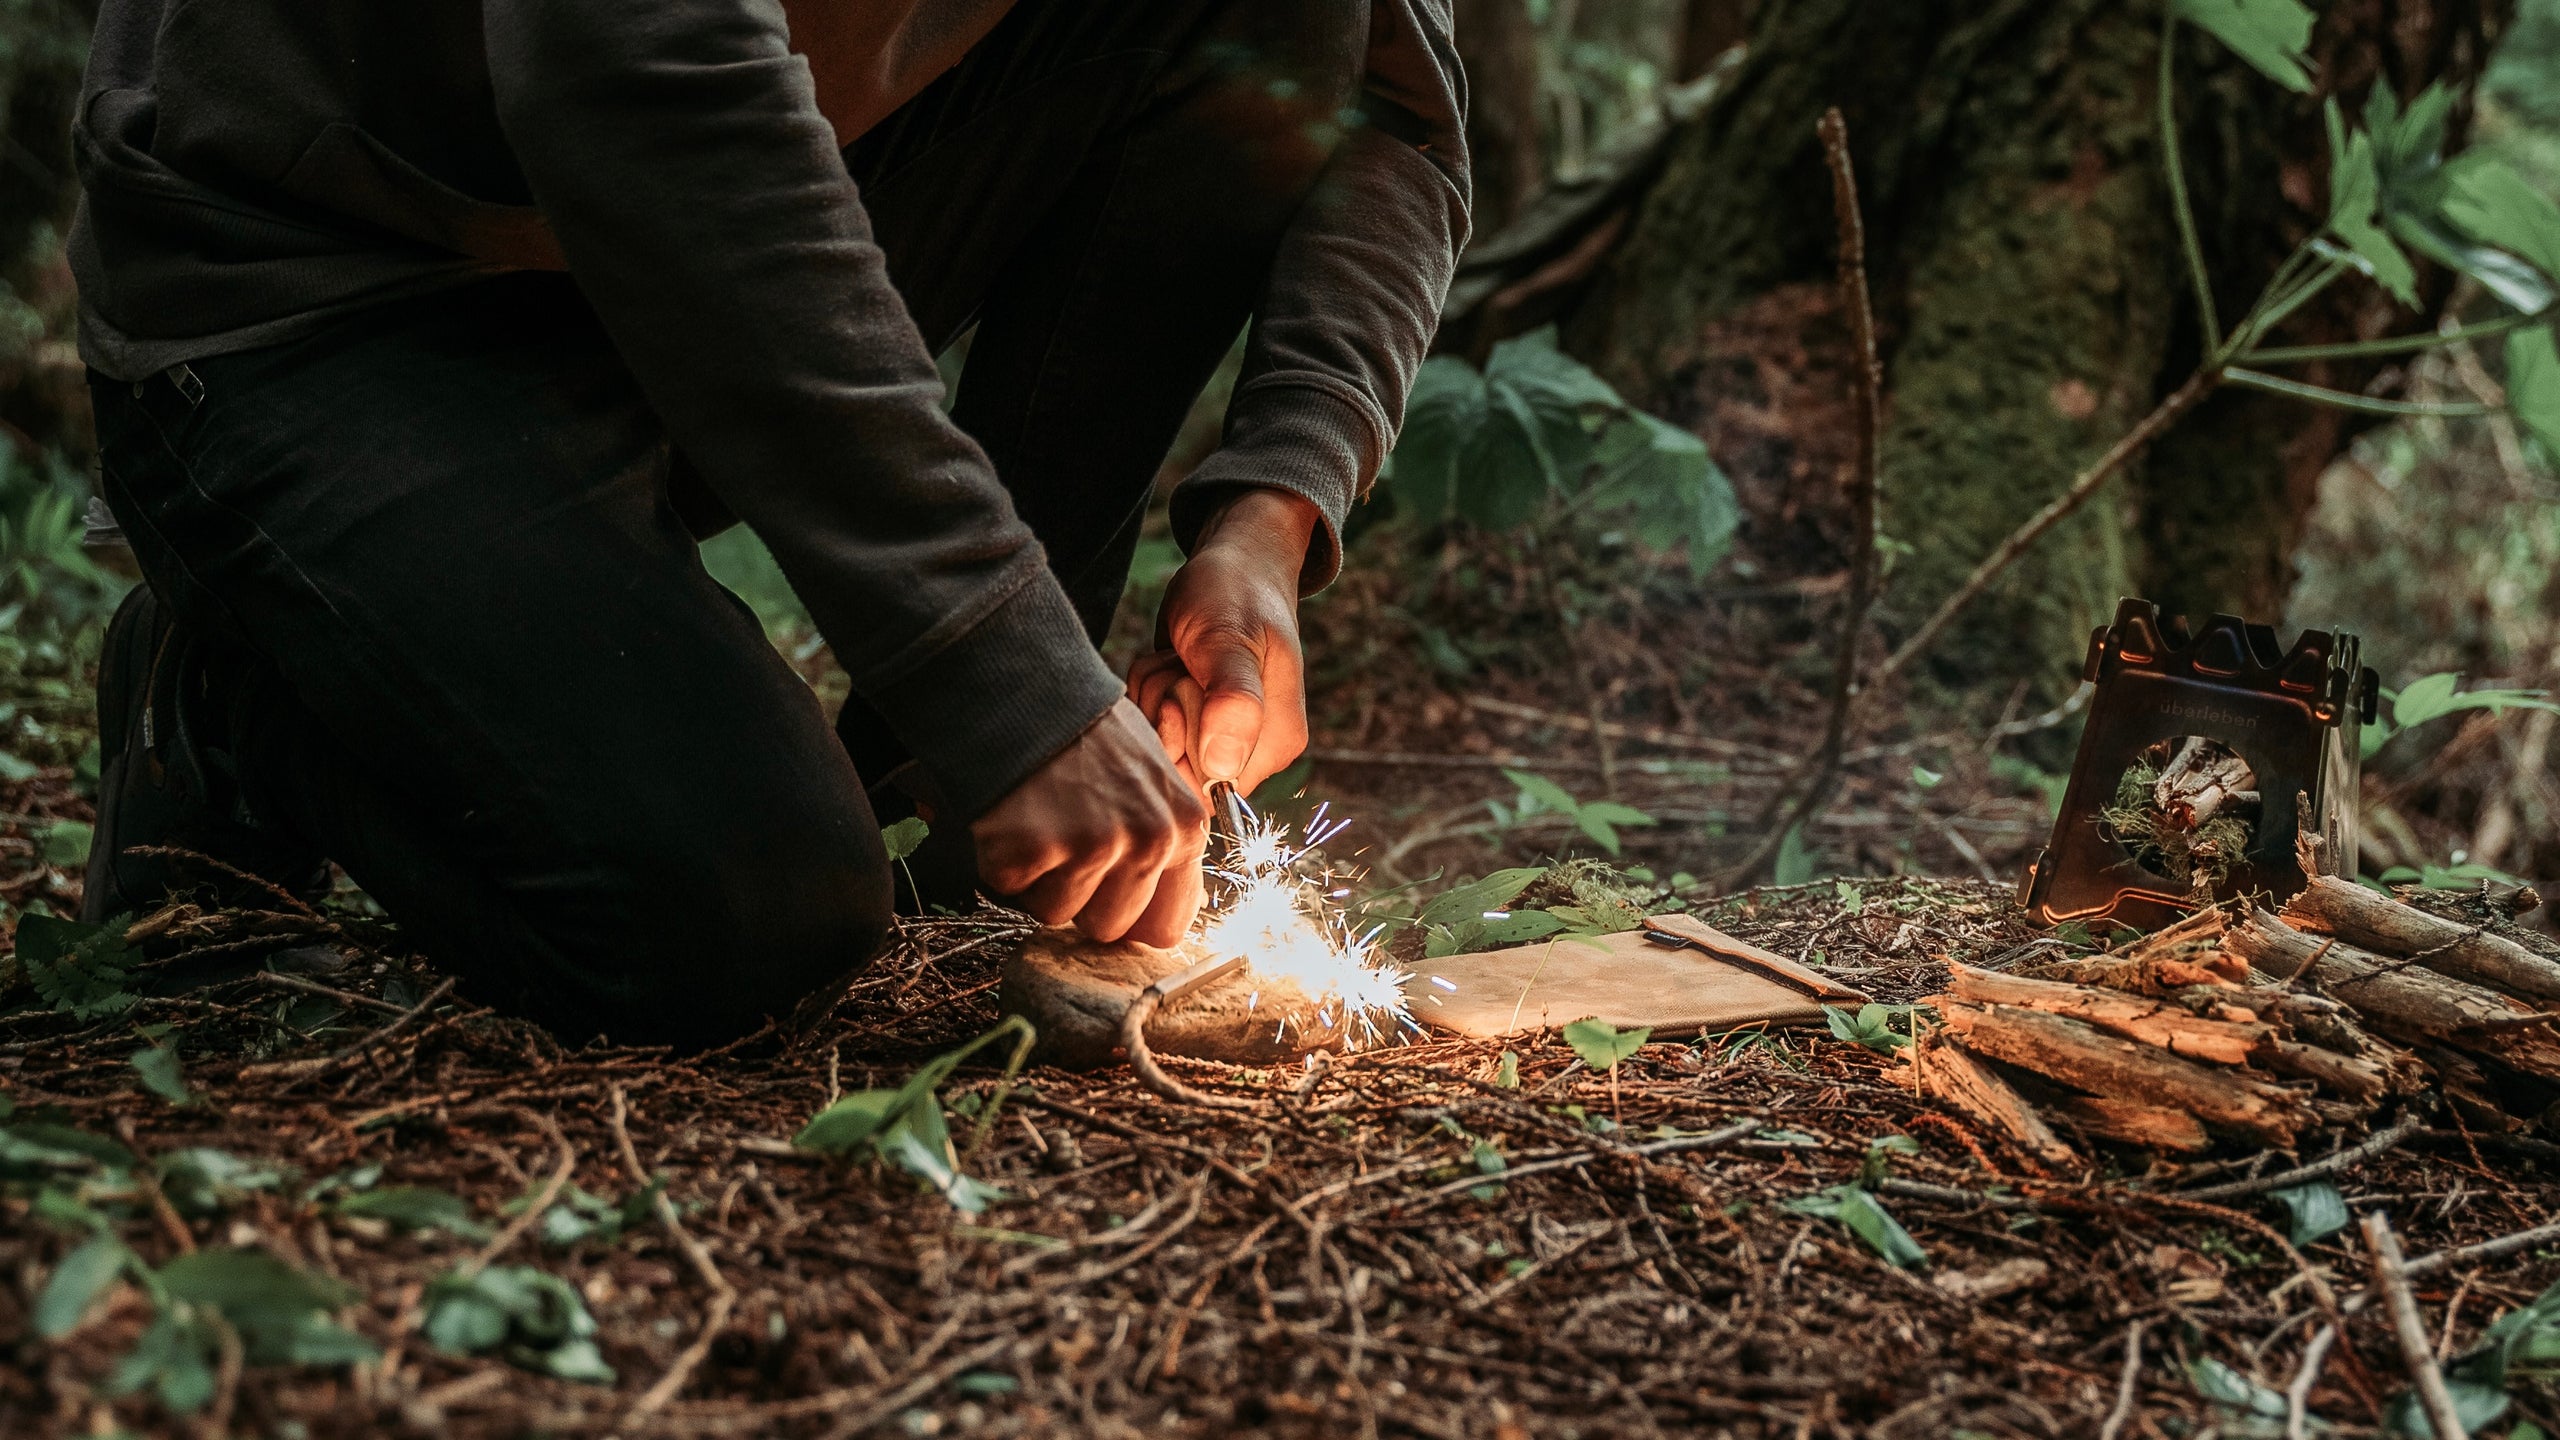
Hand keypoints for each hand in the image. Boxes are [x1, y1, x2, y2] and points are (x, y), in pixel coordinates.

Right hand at [972, 698, 1208, 946]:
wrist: (1027, 691)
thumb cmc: (1089, 738)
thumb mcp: (1155, 780)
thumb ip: (1167, 844)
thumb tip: (1171, 915)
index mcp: (1185, 827)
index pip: (1166, 928)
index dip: (1129, 918)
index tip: (1105, 896)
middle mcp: (1148, 840)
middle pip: (1109, 929)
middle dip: (1080, 899)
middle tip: (1065, 841)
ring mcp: (1092, 845)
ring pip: (1058, 915)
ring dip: (1040, 881)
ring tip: (1042, 822)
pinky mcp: (1034, 848)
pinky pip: (1014, 892)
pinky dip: (1004, 863)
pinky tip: (1015, 818)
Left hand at [1127, 488, 1315, 795]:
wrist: (1233, 564)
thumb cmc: (1236, 592)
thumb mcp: (1230, 639)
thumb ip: (1233, 701)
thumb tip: (1223, 771)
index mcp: (1276, 742)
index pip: (1210, 788)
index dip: (1181, 740)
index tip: (1189, 684)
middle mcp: (1252, 750)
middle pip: (1179, 770)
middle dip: (1164, 710)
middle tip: (1184, 662)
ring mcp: (1223, 736)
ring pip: (1159, 748)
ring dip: (1151, 695)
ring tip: (1179, 656)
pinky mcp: (1196, 720)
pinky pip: (1151, 729)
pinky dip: (1147, 691)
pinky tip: (1169, 660)